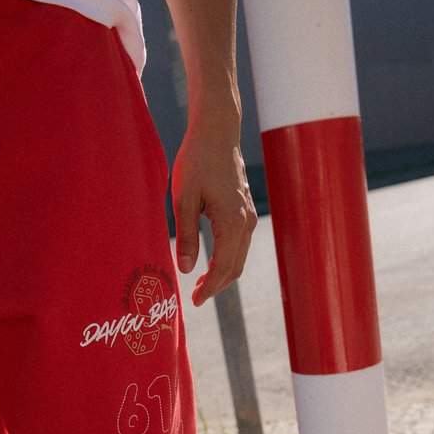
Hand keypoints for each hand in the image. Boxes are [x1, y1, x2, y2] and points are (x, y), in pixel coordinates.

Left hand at [171, 116, 256, 306]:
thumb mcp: (184, 198)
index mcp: (233, 221)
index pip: (224, 267)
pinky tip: (210, 263)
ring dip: (221, 274)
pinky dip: (226, 260)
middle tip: (195, 298)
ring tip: (200, 285)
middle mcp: (247, 222)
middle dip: (216, 286)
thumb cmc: (196, 160)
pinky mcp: (246, 211)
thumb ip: (187, 236)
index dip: (210, 288)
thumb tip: (187, 269)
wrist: (217, 131)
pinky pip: (239, 245)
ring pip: (239, 258)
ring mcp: (250, 217)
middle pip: (235, 268)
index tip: (194, 301)